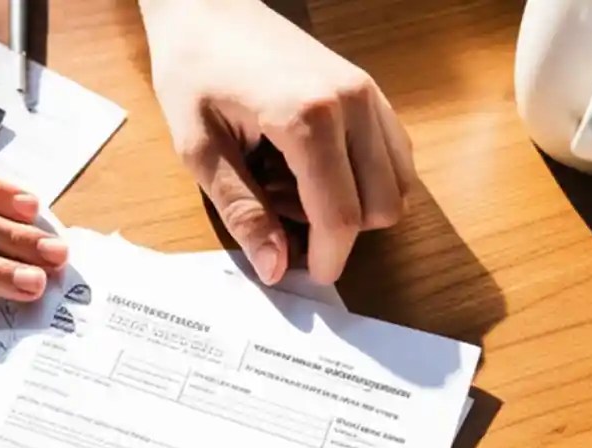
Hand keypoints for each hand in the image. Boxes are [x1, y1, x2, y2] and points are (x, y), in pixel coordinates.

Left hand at [139, 0, 416, 284]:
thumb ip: (242, 211)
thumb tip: (275, 267)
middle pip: (380, 207)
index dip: (328, 259)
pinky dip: (365, 180)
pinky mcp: (371, 91)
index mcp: (306, 117)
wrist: (208, 7)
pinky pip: (394, 157)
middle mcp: (352, 103)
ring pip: (396, 185)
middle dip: (337, 232)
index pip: (340, 216)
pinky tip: (314, 168)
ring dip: (353, 205)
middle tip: (279, 213)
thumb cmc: (195, 70)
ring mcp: (368, 93)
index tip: (306, 276)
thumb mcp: (199, 150)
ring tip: (292, 186)